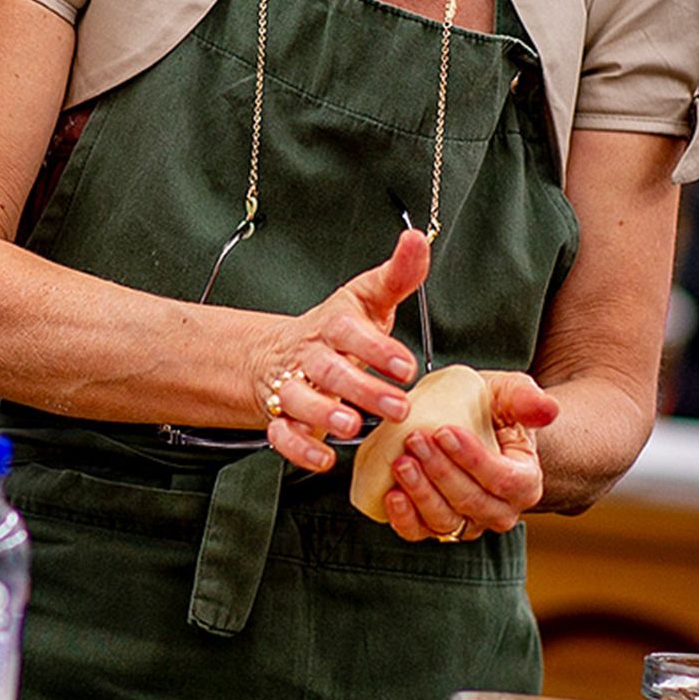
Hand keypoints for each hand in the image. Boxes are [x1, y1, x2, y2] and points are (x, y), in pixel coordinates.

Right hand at [251, 228, 425, 471]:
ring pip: (298, 400)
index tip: (405, 366)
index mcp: (333, 326)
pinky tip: (323, 458)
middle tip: (396, 406)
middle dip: (360, 388)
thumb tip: (418, 240)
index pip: (349, 331)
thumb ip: (398, 276)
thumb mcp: (368, 298)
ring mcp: (292, 387)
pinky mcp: (282, 417)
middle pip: (327, 369)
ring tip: (351, 425)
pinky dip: (298, 449)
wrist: (283, 353)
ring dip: (323, 414)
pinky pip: (281, 434)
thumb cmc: (338, 330)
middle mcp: (310, 356)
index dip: (376, 348)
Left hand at [381, 369, 562, 541]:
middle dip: (440, 471)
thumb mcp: (510, 394)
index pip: (504, 479)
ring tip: (401, 463)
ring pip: (445, 519)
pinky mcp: (435, 527)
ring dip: (420, 493)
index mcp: (525, 482)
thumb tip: (547, 409)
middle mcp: (499, 511)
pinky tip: (392, 496)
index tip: (445, 431)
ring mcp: (467, 523)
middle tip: (415, 440)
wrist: (472, 428)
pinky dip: (404, 518)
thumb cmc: (492, 410)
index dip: (473, 459)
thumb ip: (526, 399)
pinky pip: (420, 532)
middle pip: (470, 500)